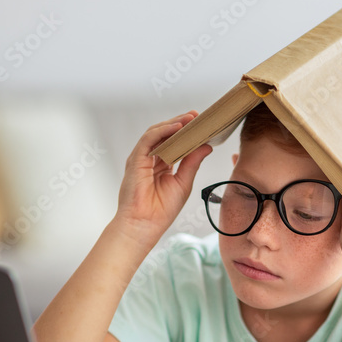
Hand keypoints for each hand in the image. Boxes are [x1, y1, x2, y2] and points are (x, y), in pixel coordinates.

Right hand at [115, 111, 211, 244]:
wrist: (144, 226)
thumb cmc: (161, 210)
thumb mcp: (183, 182)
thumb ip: (192, 162)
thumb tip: (207, 145)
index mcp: (162, 166)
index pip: (175, 143)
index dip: (188, 133)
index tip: (202, 124)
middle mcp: (151, 160)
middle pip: (166, 135)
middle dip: (182, 123)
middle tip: (198, 116)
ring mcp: (142, 159)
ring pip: (157, 133)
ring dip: (174, 123)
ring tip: (191, 118)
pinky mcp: (135, 160)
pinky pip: (148, 139)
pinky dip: (162, 130)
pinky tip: (177, 126)